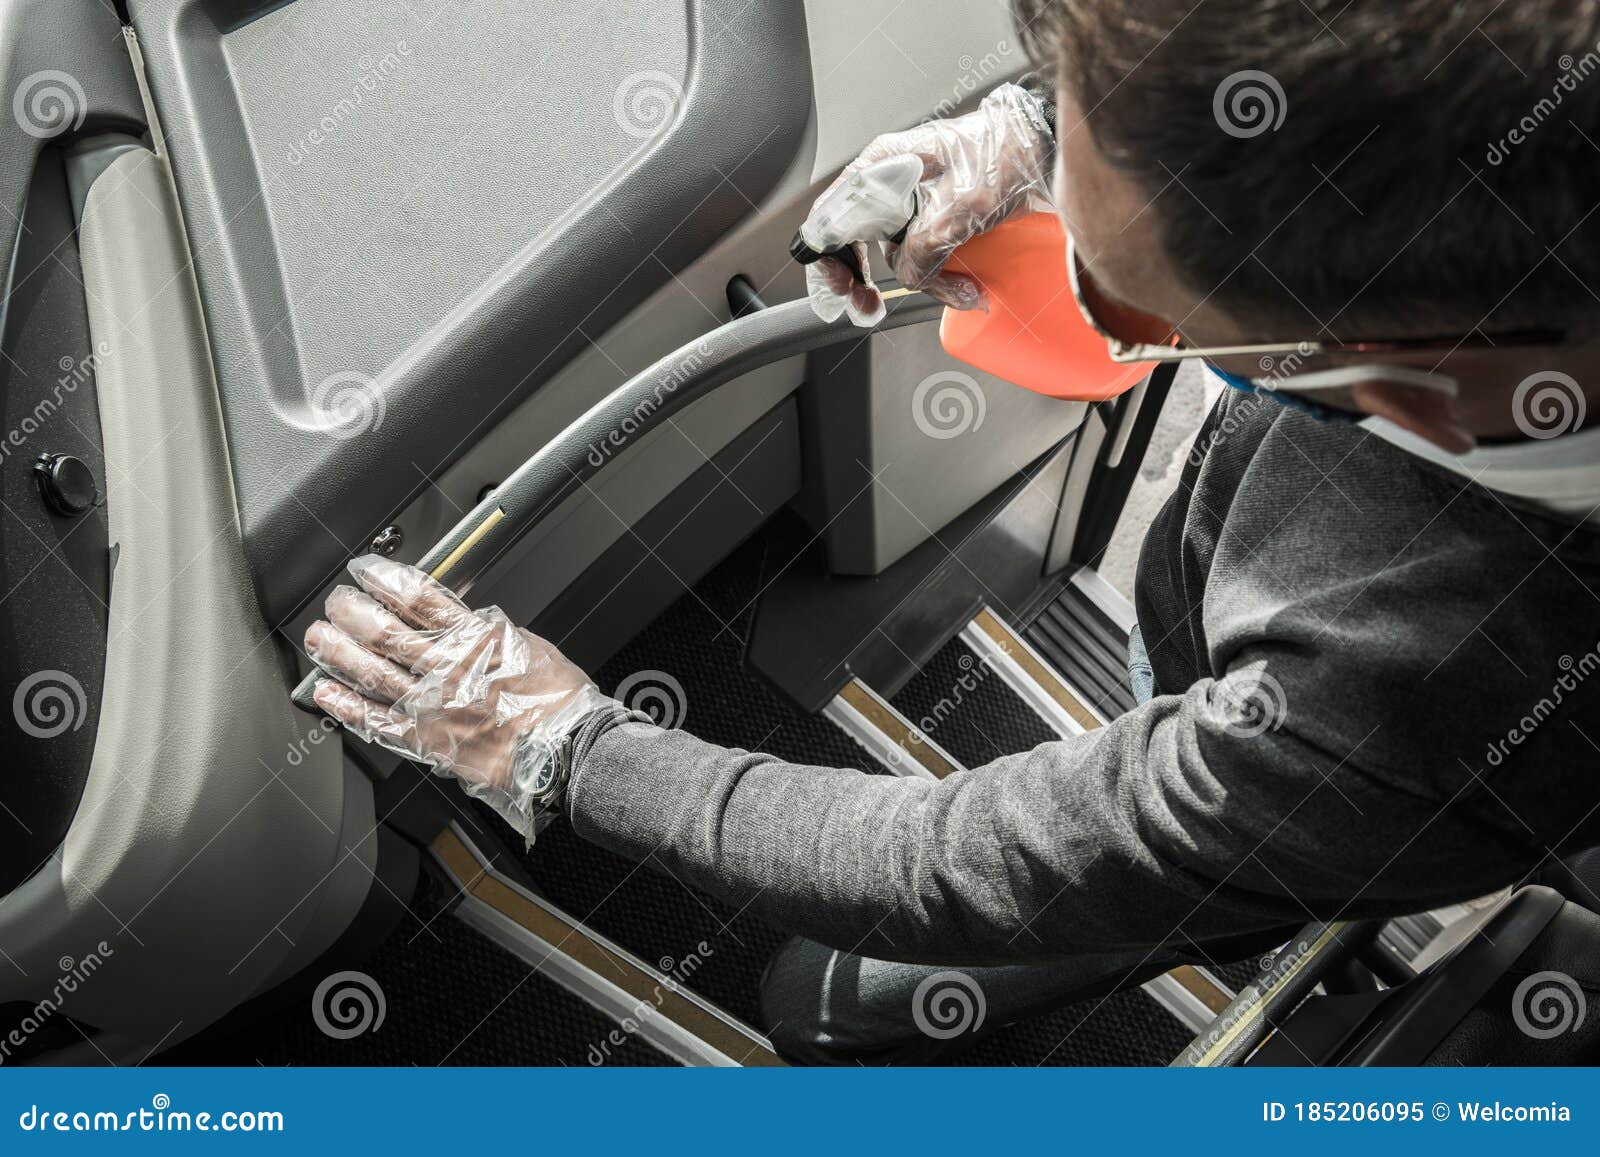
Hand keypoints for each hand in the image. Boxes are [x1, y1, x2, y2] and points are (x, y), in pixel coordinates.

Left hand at [304, 555, 610, 835]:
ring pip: (372, 671)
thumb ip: (486, 632)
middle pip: (384, 631)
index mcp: (475, 638)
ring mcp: (432, 706)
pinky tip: (327, 693)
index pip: (418, 597)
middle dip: (352, 612)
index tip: (366, 571)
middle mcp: (447, 669)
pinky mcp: (427, 742)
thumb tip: (458, 619)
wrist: (568, 750)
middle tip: (336, 602)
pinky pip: (376, 721)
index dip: (385, 579)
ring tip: (320, 637)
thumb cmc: (557, 701)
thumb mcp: (528, 644)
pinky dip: (347, 706)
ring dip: (338, 652)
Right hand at [805, 82, 1053, 324]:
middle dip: (865, 278)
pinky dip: (942, 277)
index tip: (842, 285)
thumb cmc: (1005, 154)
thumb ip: (922, 248)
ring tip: (960, 292)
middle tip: (868, 305)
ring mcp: (913, 200)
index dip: (829, 255)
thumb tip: (908, 277)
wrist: (1045, 147)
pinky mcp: (936, 216)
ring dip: (926, 282)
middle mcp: (890, 181)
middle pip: (859, 240)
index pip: (832, 214)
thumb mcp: (959, 207)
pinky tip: (964, 287)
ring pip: (900, 254)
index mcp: (882, 164)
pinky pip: (925, 254)